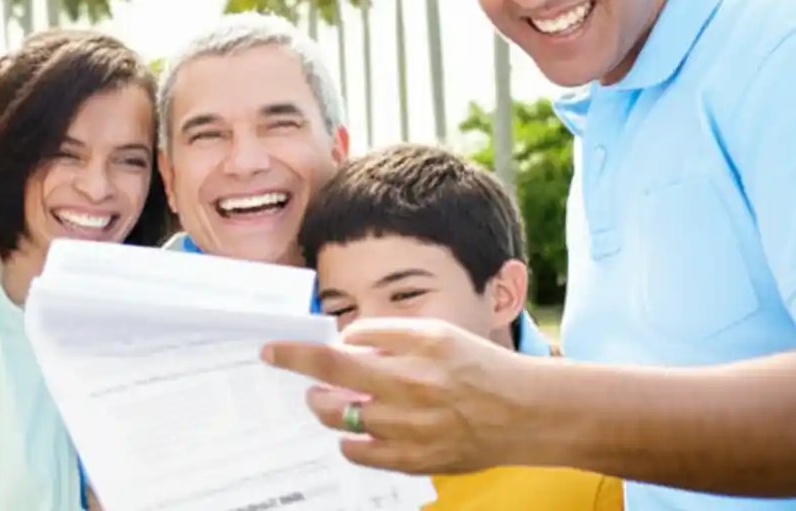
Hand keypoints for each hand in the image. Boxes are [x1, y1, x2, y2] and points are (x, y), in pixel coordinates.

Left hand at [261, 316, 542, 474]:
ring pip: (343, 425)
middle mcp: (405, 399)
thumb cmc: (480, 366)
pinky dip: (352, 440)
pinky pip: (362, 454)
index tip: (270, 352)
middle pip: (330, 398)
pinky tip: (363, 428)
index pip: (333, 357)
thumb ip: (387, 335)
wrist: (525, 413)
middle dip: (313, 389)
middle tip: (318, 384)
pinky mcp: (415, 463)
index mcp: (408, 361)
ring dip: (333, 410)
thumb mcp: (436, 333)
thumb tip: (346, 340)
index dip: (295, 355)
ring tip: (344, 401)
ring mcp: (408, 436)